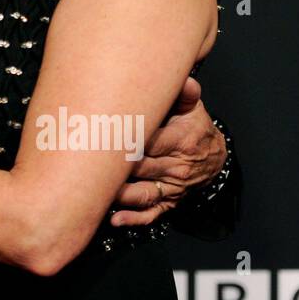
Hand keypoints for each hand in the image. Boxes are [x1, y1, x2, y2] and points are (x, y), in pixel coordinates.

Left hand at [109, 76, 226, 226]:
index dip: (125, 139)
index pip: (149, 141)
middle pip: (141, 167)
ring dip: (121, 195)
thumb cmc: (195, 127)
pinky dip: (134, 218)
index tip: (99, 136)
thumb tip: (185, 80)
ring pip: (144, 193)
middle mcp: (176, 166)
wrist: (213, 156)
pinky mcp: (169, 202)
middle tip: (84, 163)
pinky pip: (152, 213)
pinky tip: (115, 219)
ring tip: (97, 193)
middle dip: (115, 167)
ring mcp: (172, 187)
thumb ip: (185, 94)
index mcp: (180, 141)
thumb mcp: (193, 107)